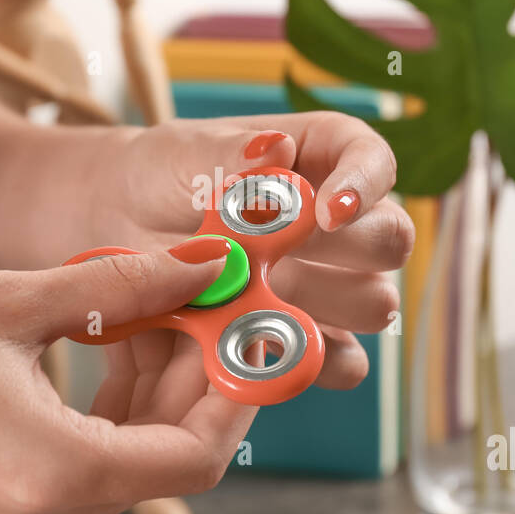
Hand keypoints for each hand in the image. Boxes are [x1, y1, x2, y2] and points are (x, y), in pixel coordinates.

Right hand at [0, 244, 248, 513]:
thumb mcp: (12, 297)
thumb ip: (125, 285)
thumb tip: (207, 262)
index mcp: (51, 475)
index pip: (193, 458)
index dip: (233, 393)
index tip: (248, 331)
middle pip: (163, 460)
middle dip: (193, 379)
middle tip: (202, 300)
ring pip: (124, 461)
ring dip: (150, 389)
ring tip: (150, 304)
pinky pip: (79, 464)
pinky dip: (105, 408)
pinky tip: (105, 337)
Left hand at [80, 111, 413, 392]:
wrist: (123, 228)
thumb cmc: (163, 176)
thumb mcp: (184, 156)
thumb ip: (229, 156)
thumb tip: (274, 150)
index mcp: (323, 156)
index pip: (374, 161)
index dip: (363, 187)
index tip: (326, 211)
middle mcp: (339, 222)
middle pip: (391, 240)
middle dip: (348, 251)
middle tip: (286, 256)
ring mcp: (329, 283)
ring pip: (377, 304)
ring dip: (327, 307)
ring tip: (265, 299)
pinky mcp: (309, 336)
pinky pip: (345, 363)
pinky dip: (314, 361)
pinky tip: (268, 346)